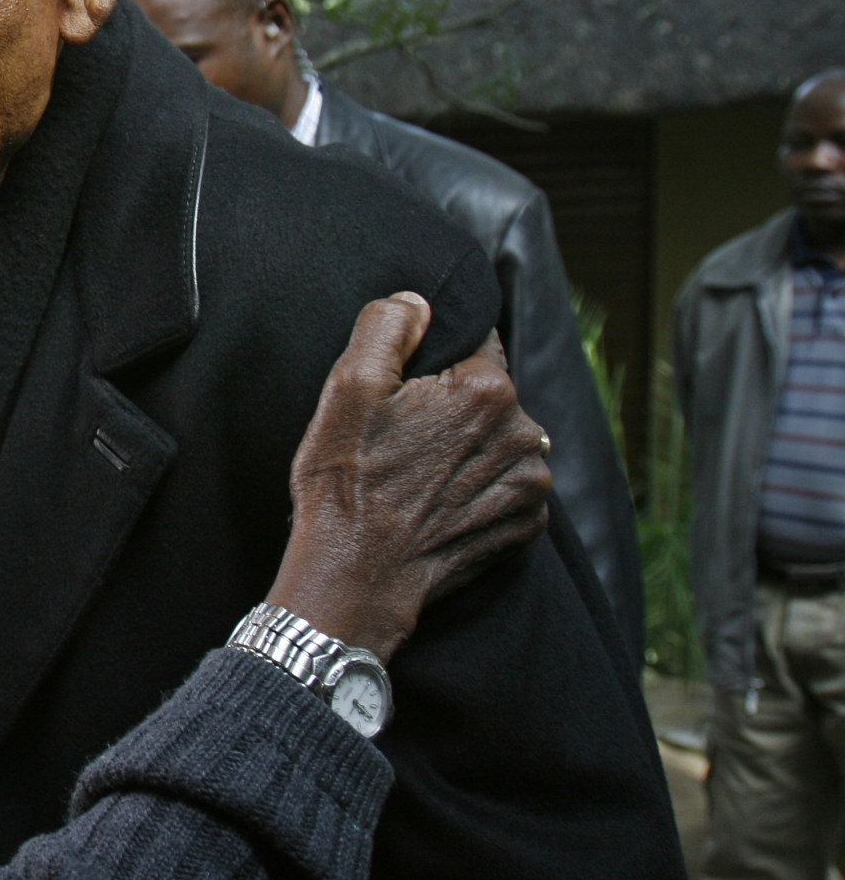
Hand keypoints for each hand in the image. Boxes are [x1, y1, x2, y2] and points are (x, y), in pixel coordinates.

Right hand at [267, 293, 550, 660]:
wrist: (356, 576)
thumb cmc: (347, 481)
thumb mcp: (348, 386)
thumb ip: (388, 325)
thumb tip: (419, 302)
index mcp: (487, 389)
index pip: (473, 344)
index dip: (431, 364)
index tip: (400, 396)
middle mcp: (525, 433)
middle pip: (488, 395)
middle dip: (451, 406)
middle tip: (401, 439)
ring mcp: (531, 485)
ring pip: (500, 439)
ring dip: (469, 447)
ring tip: (417, 474)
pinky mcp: (527, 525)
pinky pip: (507, 484)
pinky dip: (480, 487)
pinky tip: (437, 500)